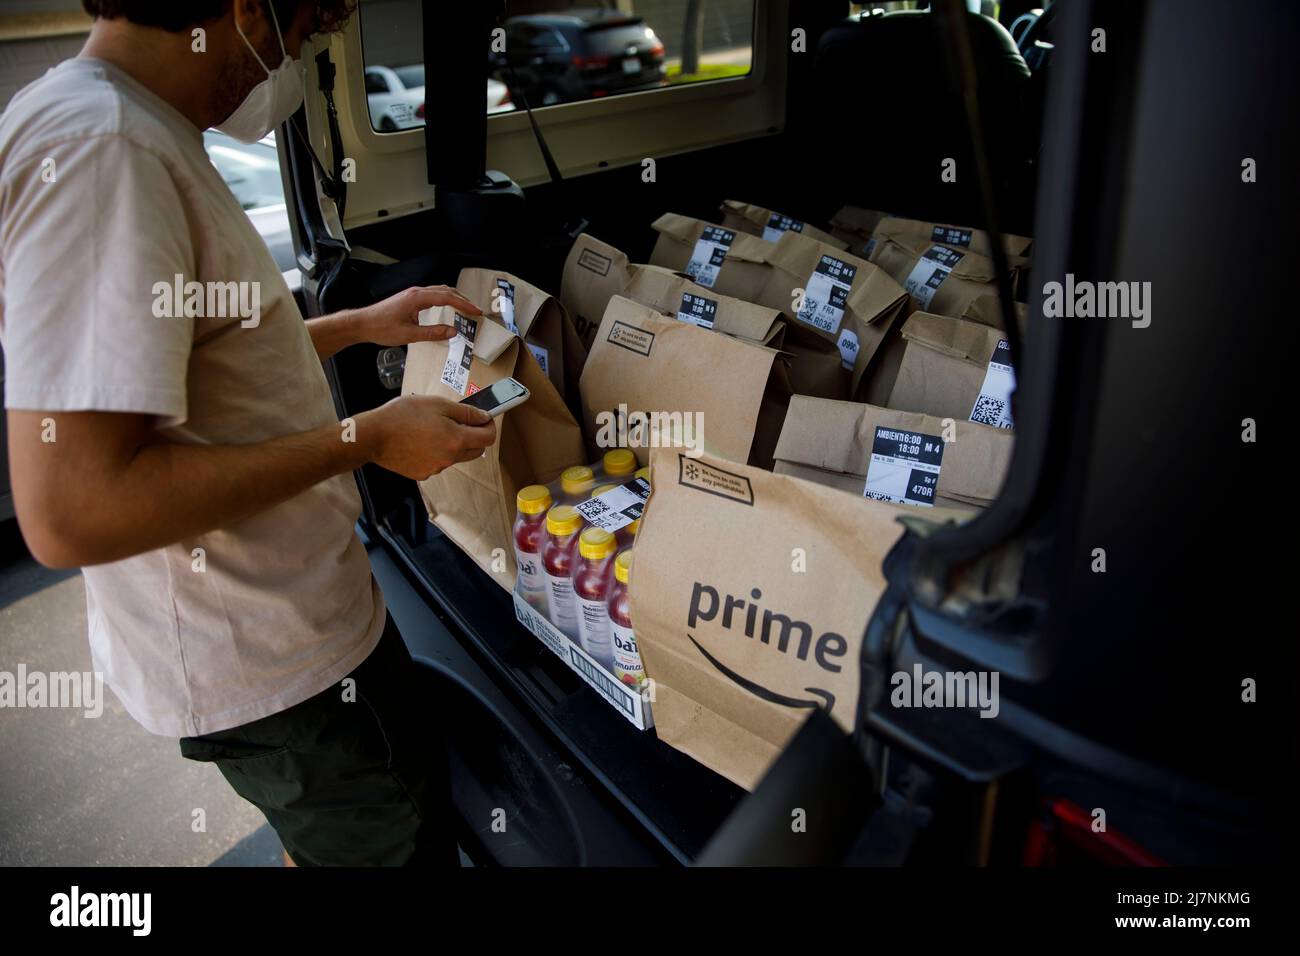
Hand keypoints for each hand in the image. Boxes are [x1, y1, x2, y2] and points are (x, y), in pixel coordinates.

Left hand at [356, 285, 482, 346]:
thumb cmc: (381, 328)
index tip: (476, 311)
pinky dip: (444, 299)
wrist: (362, 324)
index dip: (464, 305)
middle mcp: (416, 292)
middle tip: (475, 310)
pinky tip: (446, 307)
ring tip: (465, 308)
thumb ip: (433, 333)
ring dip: (453, 298)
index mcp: (417, 298)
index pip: (447, 298)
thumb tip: (453, 332)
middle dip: (462, 300)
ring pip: (439, 291)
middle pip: (445, 291)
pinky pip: (431, 295)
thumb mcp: (410, 335)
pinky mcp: (409, 299)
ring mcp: (412, 294)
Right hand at [358, 395, 496, 480]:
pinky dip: (436, 452)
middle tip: (461, 421)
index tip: (485, 419)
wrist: (373, 436)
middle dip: (474, 436)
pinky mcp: (423, 473)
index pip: (488, 438)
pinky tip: (420, 441)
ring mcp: (436, 468)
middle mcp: (450, 458)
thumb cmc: (402, 416)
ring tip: (433, 428)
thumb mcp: (437, 404)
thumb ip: (465, 411)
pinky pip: (438, 462)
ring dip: (454, 444)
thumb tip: (483, 417)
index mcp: (456, 440)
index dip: (489, 426)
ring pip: (456, 457)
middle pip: (476, 450)